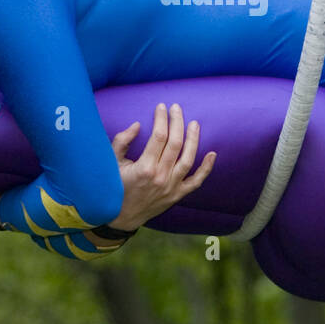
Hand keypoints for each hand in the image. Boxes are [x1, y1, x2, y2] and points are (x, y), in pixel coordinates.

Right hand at [107, 102, 215, 230]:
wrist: (122, 216)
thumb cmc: (115, 186)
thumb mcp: (111, 163)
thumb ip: (121, 142)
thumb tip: (138, 125)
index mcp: (144, 168)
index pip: (159, 137)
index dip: (162, 119)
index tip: (162, 107)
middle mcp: (160, 177)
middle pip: (175, 143)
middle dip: (177, 122)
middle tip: (177, 108)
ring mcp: (171, 187)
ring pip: (188, 159)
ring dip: (193, 139)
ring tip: (194, 124)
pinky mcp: (177, 195)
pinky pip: (196, 181)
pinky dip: (206, 168)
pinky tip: (212, 154)